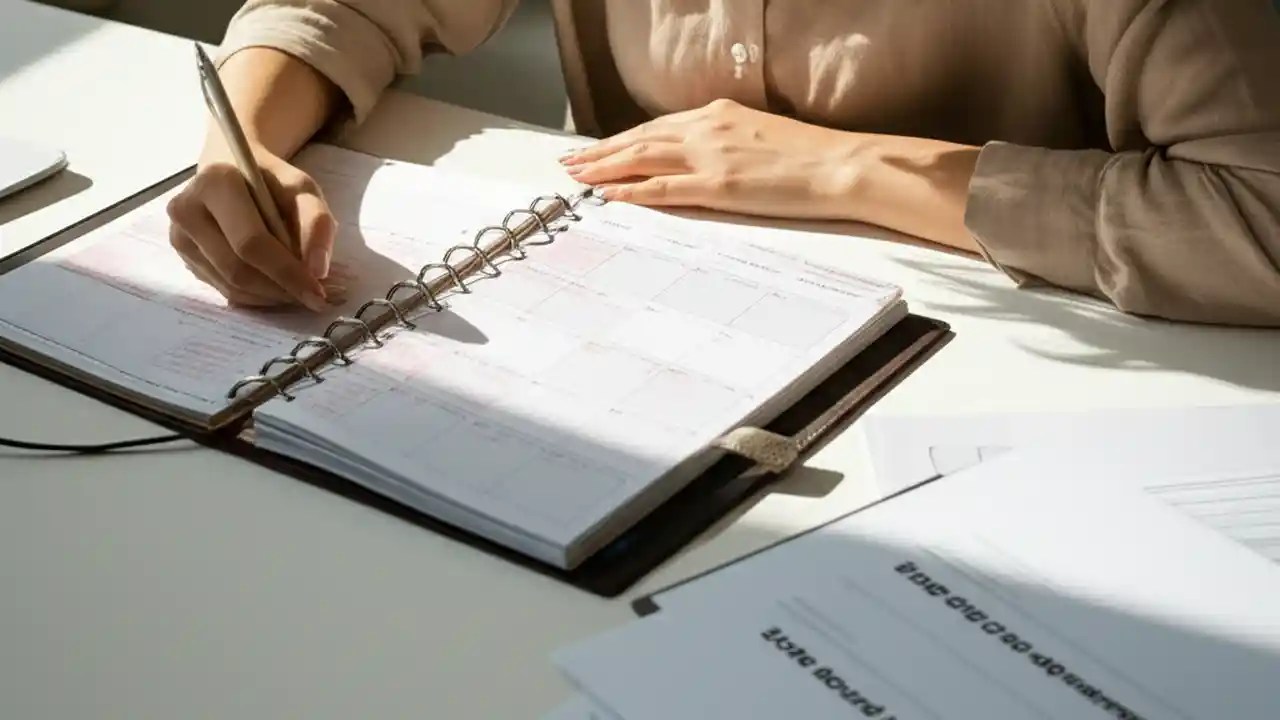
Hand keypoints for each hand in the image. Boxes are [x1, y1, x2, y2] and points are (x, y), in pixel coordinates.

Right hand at [167, 142, 334, 310]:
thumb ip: (316, 224)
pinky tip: (273, 285)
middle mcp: (186, 209)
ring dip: (269, 295)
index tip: (317, 293)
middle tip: (310, 295)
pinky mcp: (181, 255)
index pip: (251, 243)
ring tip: (295, 288)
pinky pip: (221, 287)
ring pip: (229, 284)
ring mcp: (178, 235)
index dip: (286, 272)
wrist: (232, 170)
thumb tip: (318, 271)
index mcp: (214, 183)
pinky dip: (254, 294)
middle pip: (237, 269)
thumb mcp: (302, 189)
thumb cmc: (270, 179)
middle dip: (279, 288)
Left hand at [559, 99, 862, 220]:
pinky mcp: (717, 185)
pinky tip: (608, 197)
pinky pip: (662, 189)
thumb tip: (711, 157)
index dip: (623, 138)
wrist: (843, 166)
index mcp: (720, 115)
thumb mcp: (764, 137)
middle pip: (641, 138)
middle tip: (572, 164)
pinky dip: (630, 192)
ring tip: (578, 178)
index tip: (599, 149)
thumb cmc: (813, 158)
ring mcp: (711, 156)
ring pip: (642, 158)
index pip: (658, 126)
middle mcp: (708, 128)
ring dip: (605, 168)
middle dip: (602, 152)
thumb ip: (730, 142)